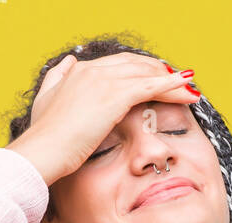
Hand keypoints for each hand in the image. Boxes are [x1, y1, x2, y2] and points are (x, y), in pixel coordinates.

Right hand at [5, 52, 199, 185]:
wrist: (42, 152)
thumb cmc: (44, 138)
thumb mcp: (46, 102)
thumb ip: (57, 80)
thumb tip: (69, 62)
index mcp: (80, 72)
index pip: (119, 64)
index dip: (140, 70)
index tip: (156, 78)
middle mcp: (93, 70)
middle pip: (136, 64)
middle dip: (160, 72)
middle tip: (179, 81)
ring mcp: (104, 81)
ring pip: (147, 74)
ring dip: (172, 81)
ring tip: (190, 88)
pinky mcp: (115, 97)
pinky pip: (151, 87)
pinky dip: (172, 87)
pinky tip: (187, 90)